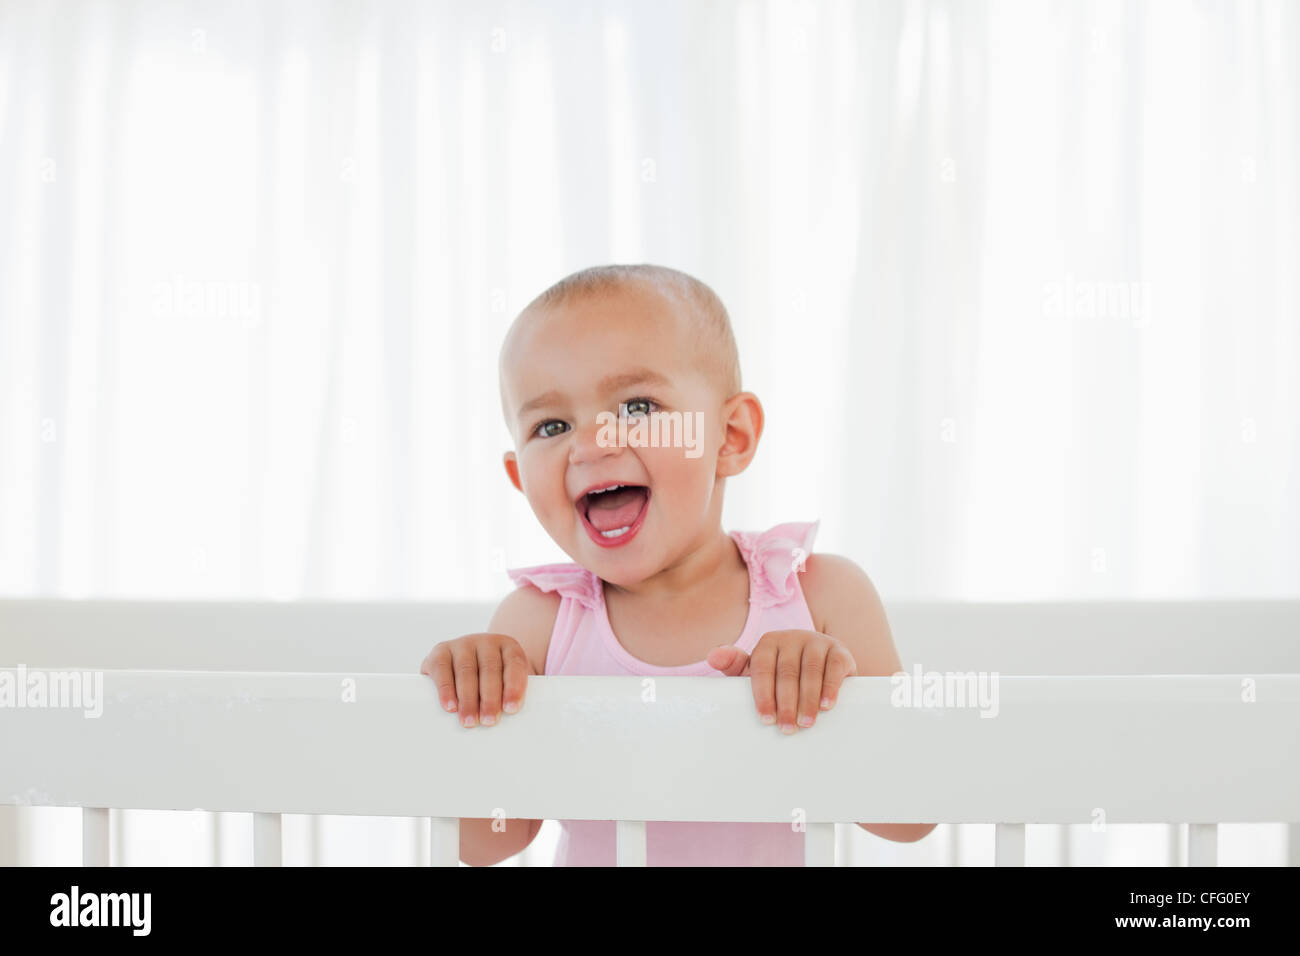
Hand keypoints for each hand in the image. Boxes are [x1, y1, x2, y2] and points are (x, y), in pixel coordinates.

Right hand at [419, 633, 529, 727]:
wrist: (460, 664)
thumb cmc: (490, 681)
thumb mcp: (505, 682)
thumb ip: (512, 696)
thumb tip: (521, 724)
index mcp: (508, 646)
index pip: (514, 664)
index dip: (514, 687)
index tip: (511, 709)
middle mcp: (486, 641)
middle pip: (490, 669)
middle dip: (490, 698)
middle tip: (489, 721)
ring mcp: (462, 644)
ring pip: (466, 671)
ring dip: (468, 699)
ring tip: (470, 721)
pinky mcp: (441, 651)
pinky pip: (442, 669)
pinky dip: (446, 690)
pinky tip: (450, 707)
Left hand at [707, 629, 856, 733]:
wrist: (821, 665)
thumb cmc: (781, 673)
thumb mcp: (757, 670)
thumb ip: (734, 665)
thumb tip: (712, 656)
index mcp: (769, 642)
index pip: (762, 668)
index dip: (763, 695)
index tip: (766, 719)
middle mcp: (792, 637)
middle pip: (787, 672)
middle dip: (786, 703)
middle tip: (786, 728)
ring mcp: (817, 641)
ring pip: (811, 671)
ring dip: (808, 699)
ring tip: (806, 723)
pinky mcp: (839, 650)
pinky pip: (835, 667)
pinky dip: (831, 687)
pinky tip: (827, 706)